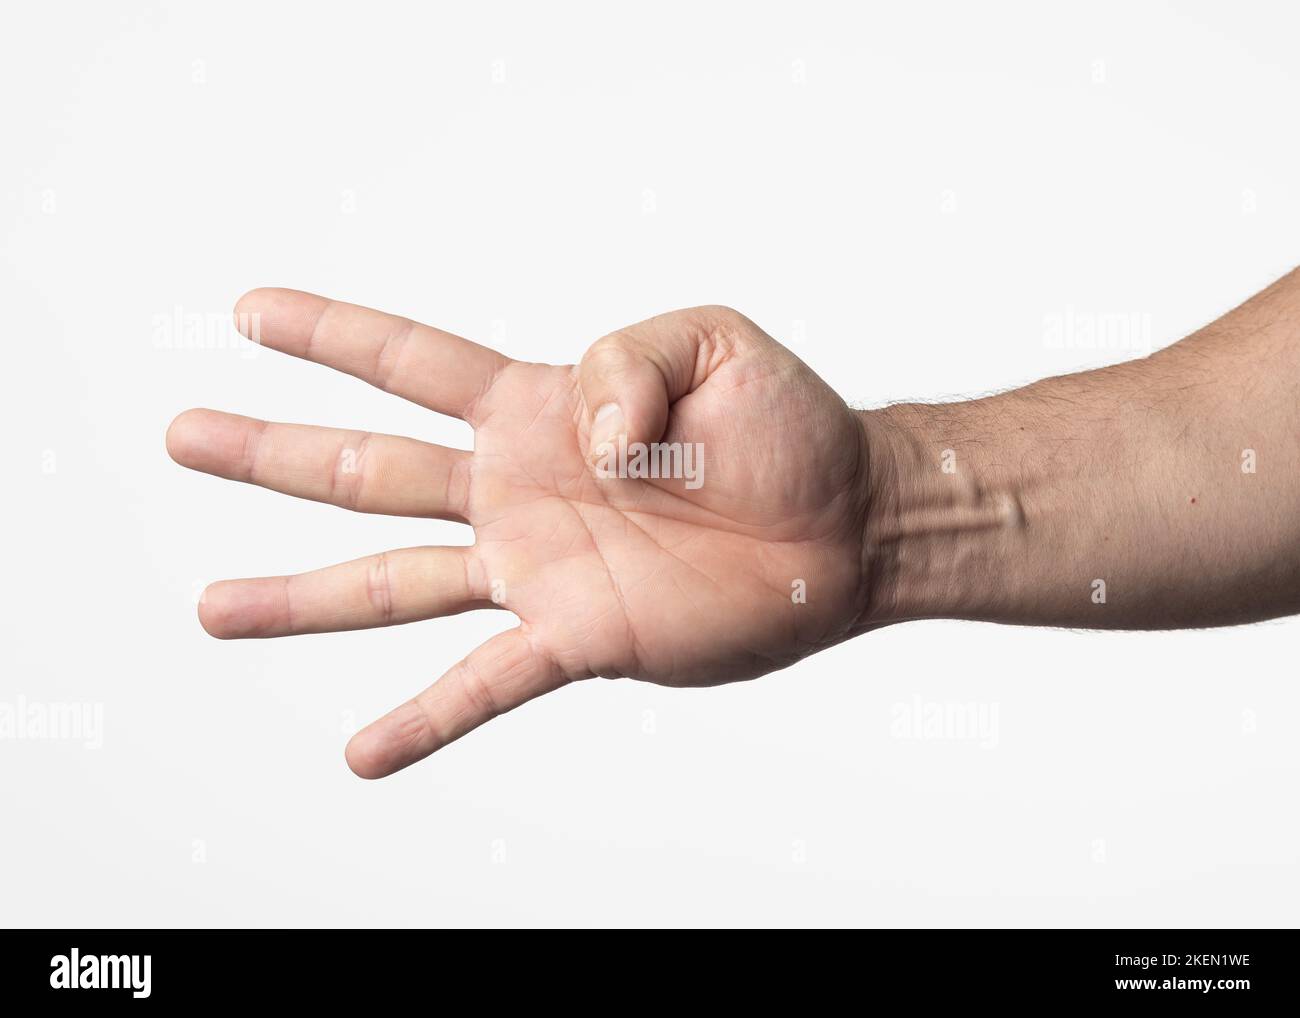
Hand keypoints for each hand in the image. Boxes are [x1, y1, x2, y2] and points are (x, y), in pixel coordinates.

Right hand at [167, 290, 875, 776]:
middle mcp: (516, 489)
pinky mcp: (576, 635)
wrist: (847, 524)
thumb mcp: (711, 340)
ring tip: (212, 609)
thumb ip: (626, 361)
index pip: (411, 362)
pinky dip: (422, 718)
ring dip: (301, 596)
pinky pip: (482, 683)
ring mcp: (536, 567)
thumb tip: (579, 440)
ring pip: (393, 582)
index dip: (330, 333)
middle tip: (182, 436)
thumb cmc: (784, 427)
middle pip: (367, 468)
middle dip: (272, 453)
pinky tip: (360, 754)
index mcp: (540, 406)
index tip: (249, 313)